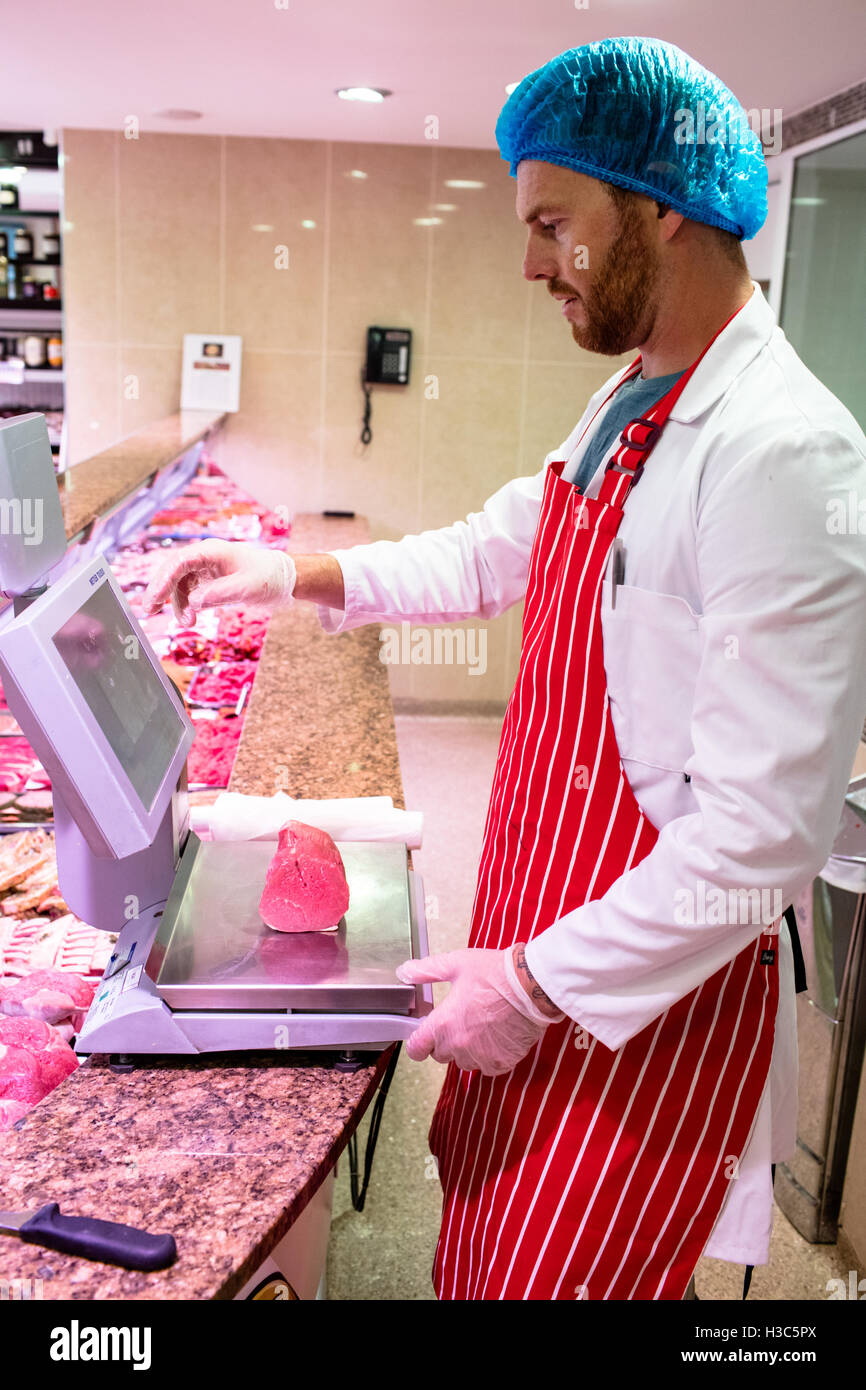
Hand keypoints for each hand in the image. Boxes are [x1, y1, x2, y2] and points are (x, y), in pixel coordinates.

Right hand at [142, 539, 296, 624]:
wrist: (284, 579)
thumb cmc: (269, 577)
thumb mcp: (246, 588)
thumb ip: (219, 594)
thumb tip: (194, 602)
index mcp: (211, 552)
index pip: (178, 563)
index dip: (162, 581)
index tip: (153, 600)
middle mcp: (204, 558)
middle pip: (172, 572)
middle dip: (159, 591)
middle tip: (149, 611)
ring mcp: (206, 569)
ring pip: (179, 585)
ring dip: (178, 605)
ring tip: (188, 623)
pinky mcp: (209, 582)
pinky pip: (189, 593)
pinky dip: (186, 606)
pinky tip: (190, 619)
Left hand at [396, 947, 559, 1075]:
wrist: (532, 986)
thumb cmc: (496, 973)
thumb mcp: (457, 964)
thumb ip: (427, 970)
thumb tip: (404, 972)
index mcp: (443, 1024)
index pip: (416, 1049)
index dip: (417, 1043)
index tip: (422, 1035)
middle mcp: (459, 1046)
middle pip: (440, 1055)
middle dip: (444, 1040)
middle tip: (459, 1019)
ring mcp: (481, 1057)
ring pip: (464, 1062)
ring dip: (466, 1049)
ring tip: (480, 1025)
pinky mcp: (502, 1062)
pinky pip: (487, 1066)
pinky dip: (488, 1056)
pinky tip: (495, 1036)